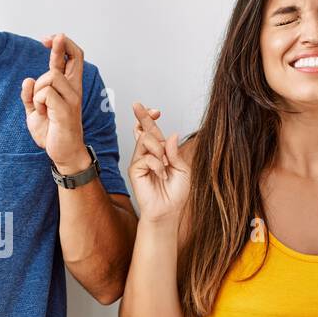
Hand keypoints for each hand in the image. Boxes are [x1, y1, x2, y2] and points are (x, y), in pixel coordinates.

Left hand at [22, 33, 88, 172]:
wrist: (62, 153)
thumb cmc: (52, 131)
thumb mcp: (34, 111)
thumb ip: (29, 95)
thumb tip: (28, 80)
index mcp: (69, 87)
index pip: (74, 58)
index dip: (63, 44)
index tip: (50, 39)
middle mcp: (74, 89)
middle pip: (74, 56)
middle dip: (59, 45)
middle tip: (46, 39)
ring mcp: (72, 98)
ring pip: (50, 76)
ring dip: (38, 90)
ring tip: (41, 107)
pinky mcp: (66, 109)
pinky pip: (45, 93)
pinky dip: (37, 102)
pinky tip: (43, 113)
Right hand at [128, 102, 190, 222]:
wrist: (168, 212)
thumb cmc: (176, 194)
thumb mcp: (183, 170)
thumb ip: (176, 153)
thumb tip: (171, 135)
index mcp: (161, 153)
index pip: (153, 131)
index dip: (151, 118)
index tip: (155, 110)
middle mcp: (148, 155)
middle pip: (144, 130)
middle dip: (142, 116)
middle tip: (137, 105)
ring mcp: (140, 162)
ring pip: (145, 141)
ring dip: (159, 149)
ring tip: (165, 164)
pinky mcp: (135, 170)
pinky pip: (146, 158)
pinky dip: (157, 165)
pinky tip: (161, 174)